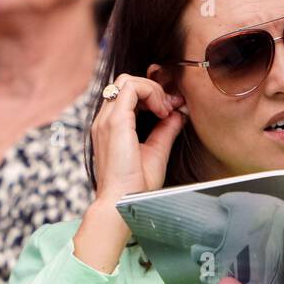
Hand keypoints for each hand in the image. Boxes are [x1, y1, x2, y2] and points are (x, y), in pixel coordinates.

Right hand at [75, 74, 185, 273]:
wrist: (122, 202)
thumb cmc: (136, 185)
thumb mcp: (157, 150)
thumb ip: (166, 130)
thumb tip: (178, 114)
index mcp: (111, 126)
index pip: (128, 94)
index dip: (153, 95)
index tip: (173, 109)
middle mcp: (105, 119)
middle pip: (127, 83)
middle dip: (153, 88)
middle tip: (170, 106)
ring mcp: (106, 119)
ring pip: (127, 81)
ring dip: (152, 89)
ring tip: (165, 109)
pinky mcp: (114, 121)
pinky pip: (130, 88)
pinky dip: (150, 92)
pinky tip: (162, 111)